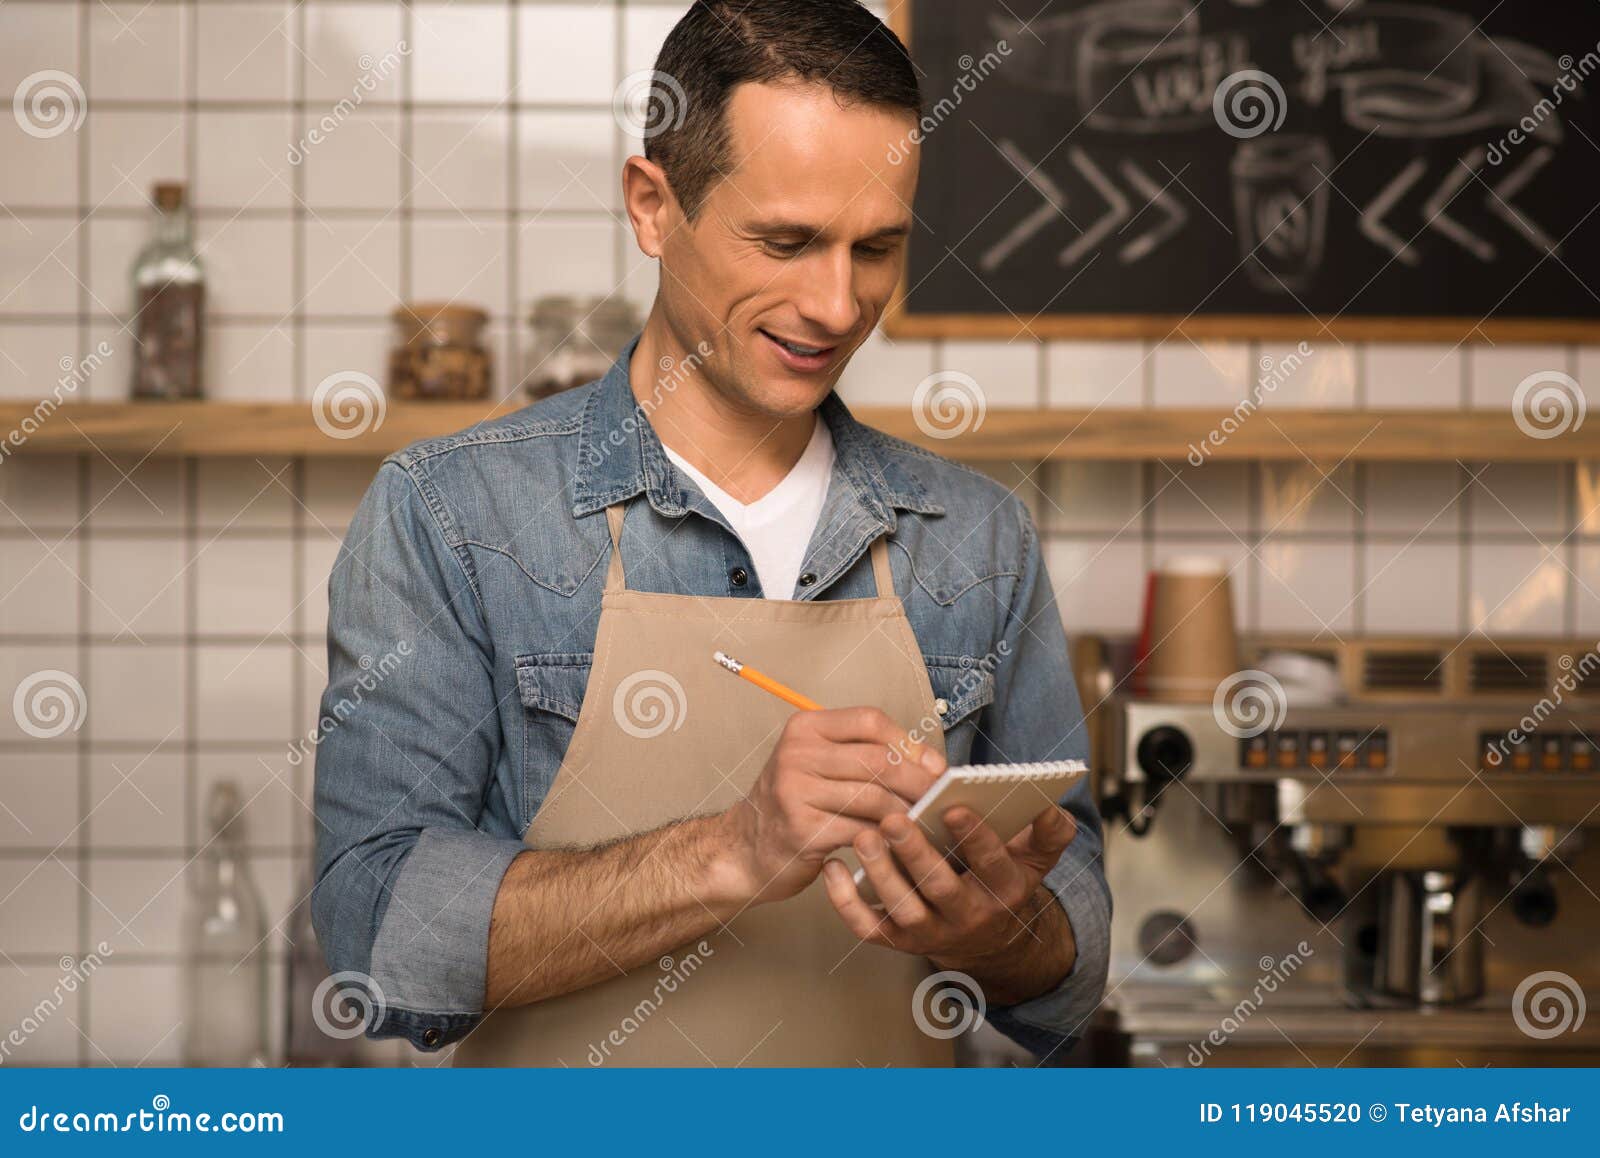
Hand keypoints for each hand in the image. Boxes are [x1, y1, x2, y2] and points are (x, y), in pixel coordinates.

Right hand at [719, 707, 945, 903]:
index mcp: (805, 728)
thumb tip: (929, 761)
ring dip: (907, 813)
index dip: (908, 743)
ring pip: (873, 798)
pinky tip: (900, 845)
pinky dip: (887, 839)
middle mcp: (796, 754)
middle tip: (941, 798)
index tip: (933, 766)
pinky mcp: (802, 830)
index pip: (869, 721)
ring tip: (926, 823)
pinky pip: (861, 830)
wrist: (743, 848)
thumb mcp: (819, 765)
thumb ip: (864, 755)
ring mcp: (795, 792)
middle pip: (877, 760)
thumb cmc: (793, 805)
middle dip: (917, 781)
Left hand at [820, 804, 1078, 977]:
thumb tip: (1051, 804)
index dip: (974, 839)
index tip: (954, 808)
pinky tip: (831, 867)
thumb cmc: (1002, 881)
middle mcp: (967, 915)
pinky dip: (846, 903)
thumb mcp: (1034, 859)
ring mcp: (929, 931)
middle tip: (893, 820)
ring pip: (903, 909)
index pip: (991, 865)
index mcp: (1003, 890)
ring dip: (881, 874)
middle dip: (916, 854)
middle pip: (940, 888)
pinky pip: (868, 928)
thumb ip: (1048, 832)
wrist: (986, 939)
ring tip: (863, 836)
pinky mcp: (897, 940)